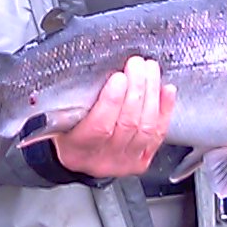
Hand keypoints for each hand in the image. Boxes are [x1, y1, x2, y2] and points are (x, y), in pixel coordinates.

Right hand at [49, 55, 175, 176]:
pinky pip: (158, 134)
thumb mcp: (60, 118)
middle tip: (137, 65)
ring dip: (152, 94)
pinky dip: (165, 109)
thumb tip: (89, 71)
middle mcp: (103, 160)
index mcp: (77, 149)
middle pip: (127, 124)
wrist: (76, 158)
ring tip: (150, 70)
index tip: (118, 77)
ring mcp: (125, 162)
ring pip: (146, 128)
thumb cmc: (65, 131)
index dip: (112, 101)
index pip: (99, 127)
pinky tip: (166, 90)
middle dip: (136, 89)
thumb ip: (72, 101)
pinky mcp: (142, 160)